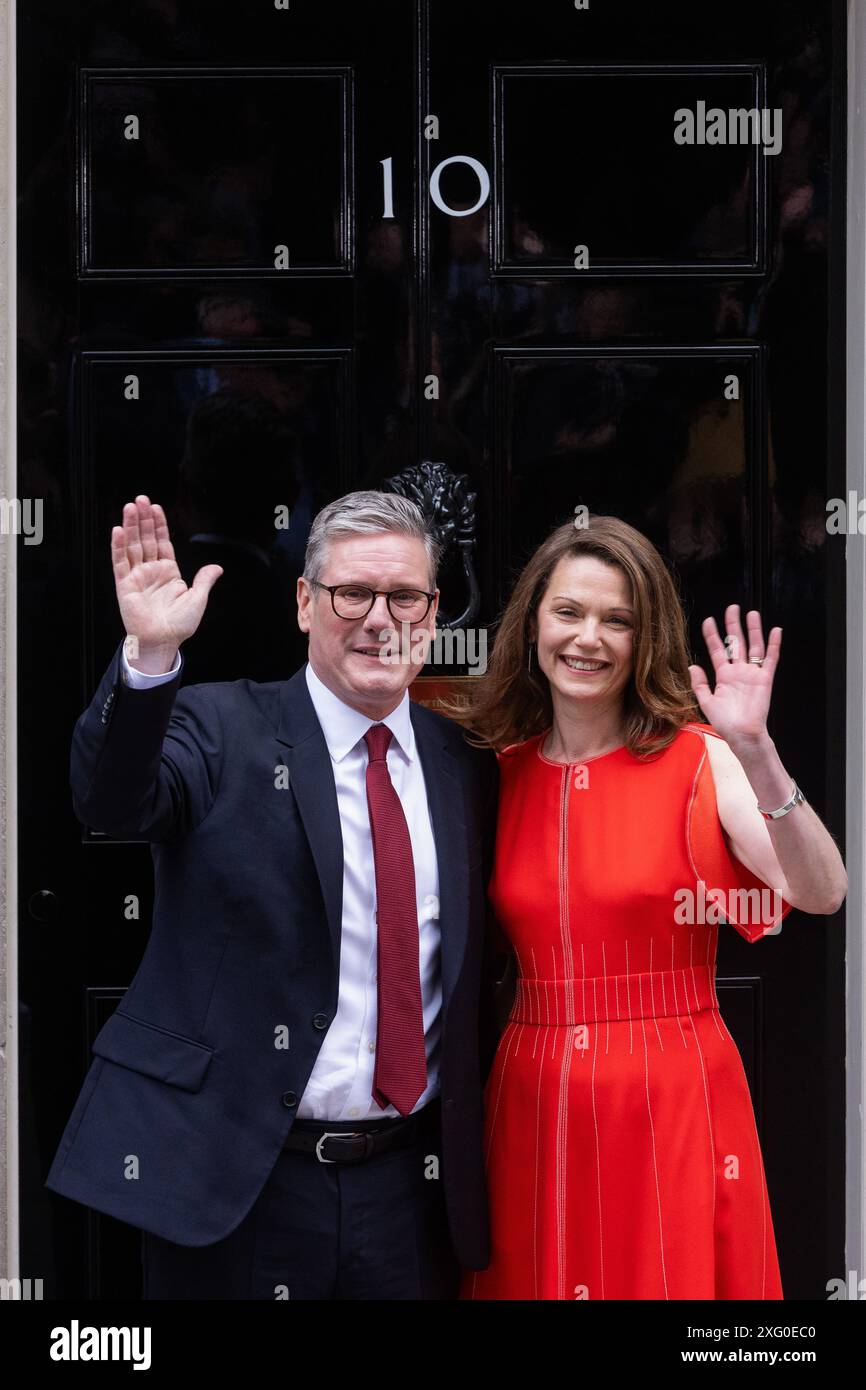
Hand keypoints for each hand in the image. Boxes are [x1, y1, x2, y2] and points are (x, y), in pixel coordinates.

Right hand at [112, 495, 222, 659]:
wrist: (163, 641)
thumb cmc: (179, 624)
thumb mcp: (198, 599)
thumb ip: (204, 580)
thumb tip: (217, 567)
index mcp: (168, 572)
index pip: (162, 542)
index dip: (159, 525)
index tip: (155, 507)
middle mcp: (151, 571)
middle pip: (145, 539)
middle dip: (143, 519)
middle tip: (140, 499)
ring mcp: (137, 576)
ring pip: (132, 546)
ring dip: (130, 526)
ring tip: (130, 507)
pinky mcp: (125, 585)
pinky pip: (120, 562)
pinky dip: (118, 546)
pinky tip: (118, 530)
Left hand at [688, 605, 780, 745]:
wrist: (742, 736)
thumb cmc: (725, 723)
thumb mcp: (706, 702)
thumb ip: (700, 684)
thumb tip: (692, 666)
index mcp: (723, 676)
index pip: (717, 650)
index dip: (712, 635)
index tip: (708, 620)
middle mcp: (738, 671)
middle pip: (736, 643)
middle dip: (733, 625)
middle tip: (732, 608)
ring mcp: (752, 674)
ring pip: (753, 646)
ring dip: (753, 630)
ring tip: (751, 613)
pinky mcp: (765, 679)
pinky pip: (771, 659)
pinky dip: (773, 645)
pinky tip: (775, 631)